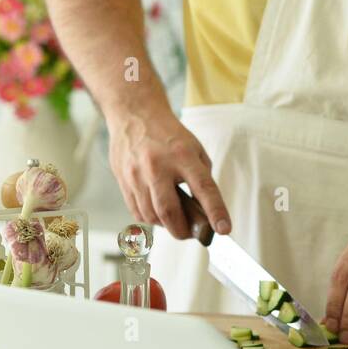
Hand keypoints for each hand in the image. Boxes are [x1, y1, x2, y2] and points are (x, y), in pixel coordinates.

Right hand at [106, 107, 229, 239]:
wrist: (135, 115)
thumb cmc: (168, 135)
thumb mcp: (194, 149)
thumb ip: (201, 177)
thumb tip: (205, 211)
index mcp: (182, 156)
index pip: (203, 188)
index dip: (215, 211)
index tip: (224, 229)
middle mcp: (158, 166)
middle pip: (170, 212)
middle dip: (183, 231)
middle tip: (192, 233)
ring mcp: (137, 175)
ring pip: (152, 215)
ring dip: (167, 225)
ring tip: (176, 219)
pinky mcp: (123, 181)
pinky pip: (138, 212)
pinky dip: (151, 218)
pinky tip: (158, 212)